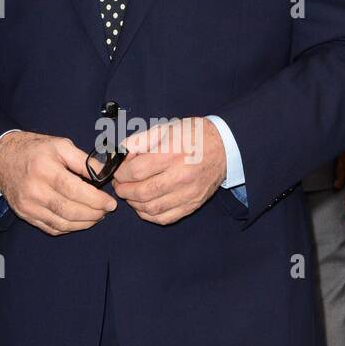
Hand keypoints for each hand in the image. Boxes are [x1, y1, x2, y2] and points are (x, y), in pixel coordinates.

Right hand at [0, 130, 116, 234]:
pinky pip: (51, 228)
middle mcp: (35, 190)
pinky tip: (79, 222)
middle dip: (93, 214)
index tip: (110, 203)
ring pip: (62, 223)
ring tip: (96, 217)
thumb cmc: (35, 150)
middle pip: (70, 211)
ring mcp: (28, 205)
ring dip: (83, 224)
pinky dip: (69, 228)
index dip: (96, 200)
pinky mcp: (25, 214)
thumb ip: (84, 161)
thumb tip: (104, 174)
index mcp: (45, 169)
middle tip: (106, 211)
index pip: (75, 191)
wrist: (2, 158)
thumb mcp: (60, 145)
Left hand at [111, 116, 226, 224]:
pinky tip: (144, 206)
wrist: (225, 147)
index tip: (118, 171)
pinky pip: (165, 218)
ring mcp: (188, 193)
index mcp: (173, 154)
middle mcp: (181, 176)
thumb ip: (141, 140)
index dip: (121, 173)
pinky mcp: (193, 204)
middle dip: (124, 190)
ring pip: (151, 208)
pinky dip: (149, 215)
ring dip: (134, 203)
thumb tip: (120, 152)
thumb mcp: (167, 128)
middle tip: (120, 185)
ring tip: (130, 194)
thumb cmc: (194, 135)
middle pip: (142, 192)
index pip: (136, 171)